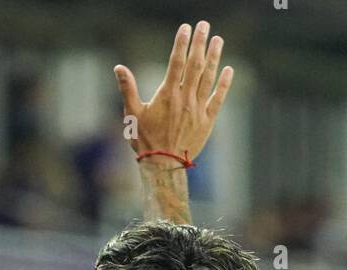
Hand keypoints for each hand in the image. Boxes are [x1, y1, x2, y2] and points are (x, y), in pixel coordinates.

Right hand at [114, 20, 233, 166]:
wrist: (163, 167)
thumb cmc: (145, 141)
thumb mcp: (132, 114)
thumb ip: (128, 88)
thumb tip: (118, 68)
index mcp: (167, 95)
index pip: (176, 62)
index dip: (181, 43)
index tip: (186, 28)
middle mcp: (185, 99)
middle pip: (195, 65)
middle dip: (200, 43)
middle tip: (205, 25)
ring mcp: (197, 110)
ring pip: (208, 78)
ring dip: (214, 57)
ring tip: (218, 40)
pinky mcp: (207, 122)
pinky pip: (218, 99)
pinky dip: (224, 84)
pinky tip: (229, 70)